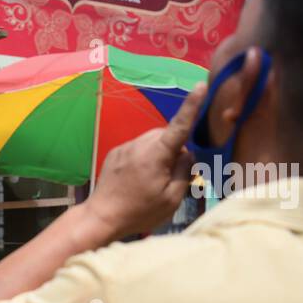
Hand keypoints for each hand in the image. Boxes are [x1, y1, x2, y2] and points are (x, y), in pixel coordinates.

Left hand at [84, 81, 206, 241]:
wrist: (101, 217)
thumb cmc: (139, 212)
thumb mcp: (172, 198)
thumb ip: (184, 171)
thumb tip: (187, 153)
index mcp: (156, 154)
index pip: (179, 125)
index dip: (192, 105)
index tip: (201, 86)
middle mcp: (139, 144)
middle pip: (167, 136)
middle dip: (174, 149)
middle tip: (172, 176)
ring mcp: (125, 147)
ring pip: (152, 141)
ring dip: (159, 153)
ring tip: (153, 180)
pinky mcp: (115, 152)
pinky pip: (138, 148)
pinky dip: (145, 157)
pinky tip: (138, 178)